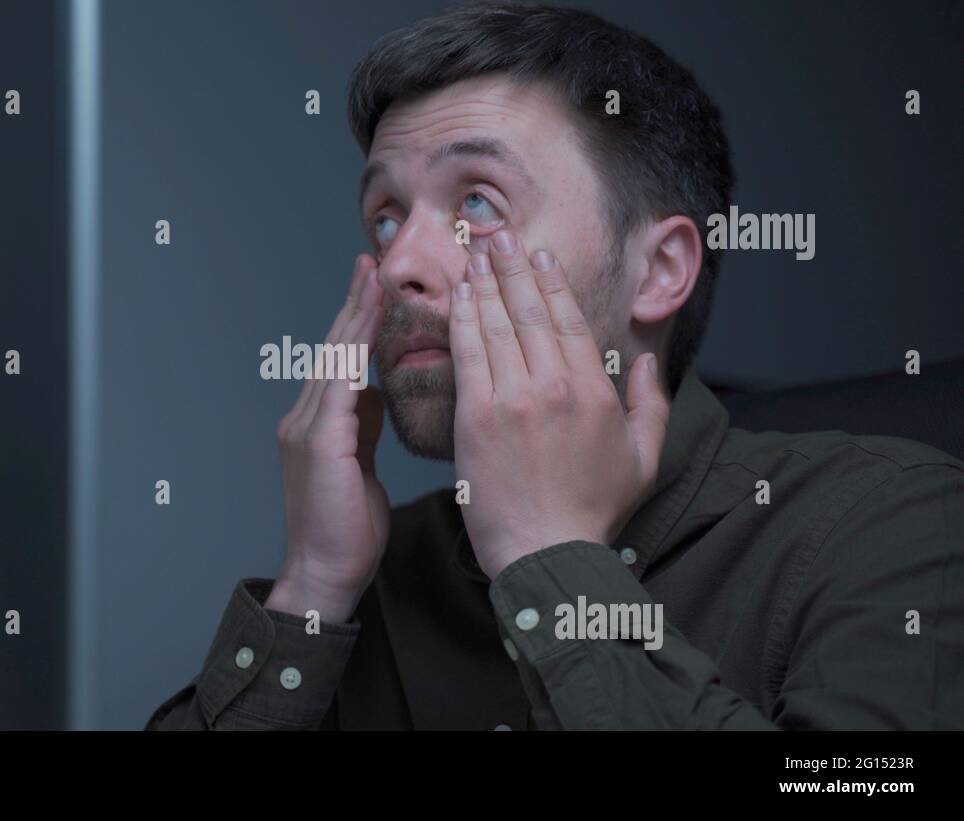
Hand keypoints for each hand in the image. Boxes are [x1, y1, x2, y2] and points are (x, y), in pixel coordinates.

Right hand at [269, 255, 387, 622]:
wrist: (325, 572)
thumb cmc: (347, 528)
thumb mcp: (360, 465)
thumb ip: (363, 426)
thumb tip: (376, 393)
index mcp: (316, 424)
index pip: (340, 360)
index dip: (357, 320)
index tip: (375, 285)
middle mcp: (303, 418)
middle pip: (332, 349)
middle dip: (354, 304)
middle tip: (371, 262)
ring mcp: (305, 429)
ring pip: (334, 360)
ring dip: (355, 317)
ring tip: (372, 279)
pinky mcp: (317, 443)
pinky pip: (339, 388)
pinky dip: (354, 355)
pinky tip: (369, 329)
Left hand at [449, 231, 669, 579]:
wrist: (547, 553)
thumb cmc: (593, 513)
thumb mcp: (643, 458)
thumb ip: (650, 405)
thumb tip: (646, 364)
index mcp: (593, 391)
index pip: (568, 320)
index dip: (551, 282)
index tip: (538, 255)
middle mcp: (554, 386)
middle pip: (529, 311)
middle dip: (512, 266)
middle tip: (497, 234)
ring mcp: (512, 399)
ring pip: (496, 326)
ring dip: (483, 284)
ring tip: (473, 254)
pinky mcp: (476, 417)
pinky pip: (467, 356)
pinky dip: (462, 321)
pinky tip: (458, 297)